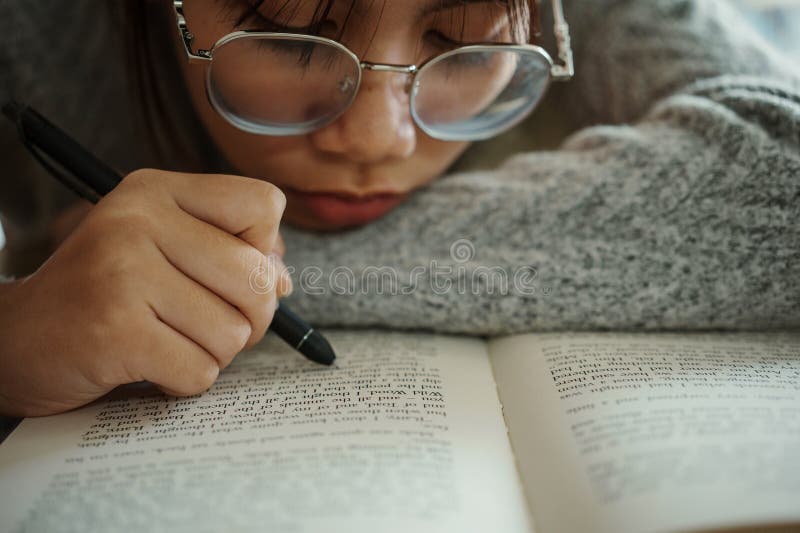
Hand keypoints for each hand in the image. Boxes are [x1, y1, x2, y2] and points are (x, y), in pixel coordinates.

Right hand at [0, 169, 292, 416]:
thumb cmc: (105, 295)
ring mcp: (124, 272)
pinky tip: (149, 365)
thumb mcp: (162, 249)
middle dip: (248, 318)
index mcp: (156, 191)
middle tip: (207, 325)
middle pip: (258, 277)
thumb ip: (229, 253)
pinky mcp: (115, 330)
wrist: (15, 339)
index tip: (230, 273)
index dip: (264, 250)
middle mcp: (138, 220)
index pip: (263, 204)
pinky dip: (183, 381)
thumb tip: (284, 281)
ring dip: (211, 353)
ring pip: (234, 332)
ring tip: (167, 341)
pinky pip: (200, 371)